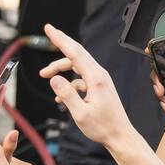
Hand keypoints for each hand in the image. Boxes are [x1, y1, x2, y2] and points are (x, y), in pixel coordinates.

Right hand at [38, 23, 130, 144]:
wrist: (120, 136)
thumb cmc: (103, 127)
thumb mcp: (80, 114)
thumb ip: (67, 94)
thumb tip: (54, 79)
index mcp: (96, 78)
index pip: (74, 53)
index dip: (60, 39)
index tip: (49, 28)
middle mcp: (99, 75)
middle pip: (76, 53)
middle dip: (60, 43)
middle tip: (48, 32)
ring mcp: (99, 80)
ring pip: (76, 66)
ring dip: (60, 68)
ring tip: (44, 76)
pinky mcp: (98, 87)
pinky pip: (80, 78)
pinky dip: (68, 82)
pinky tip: (59, 96)